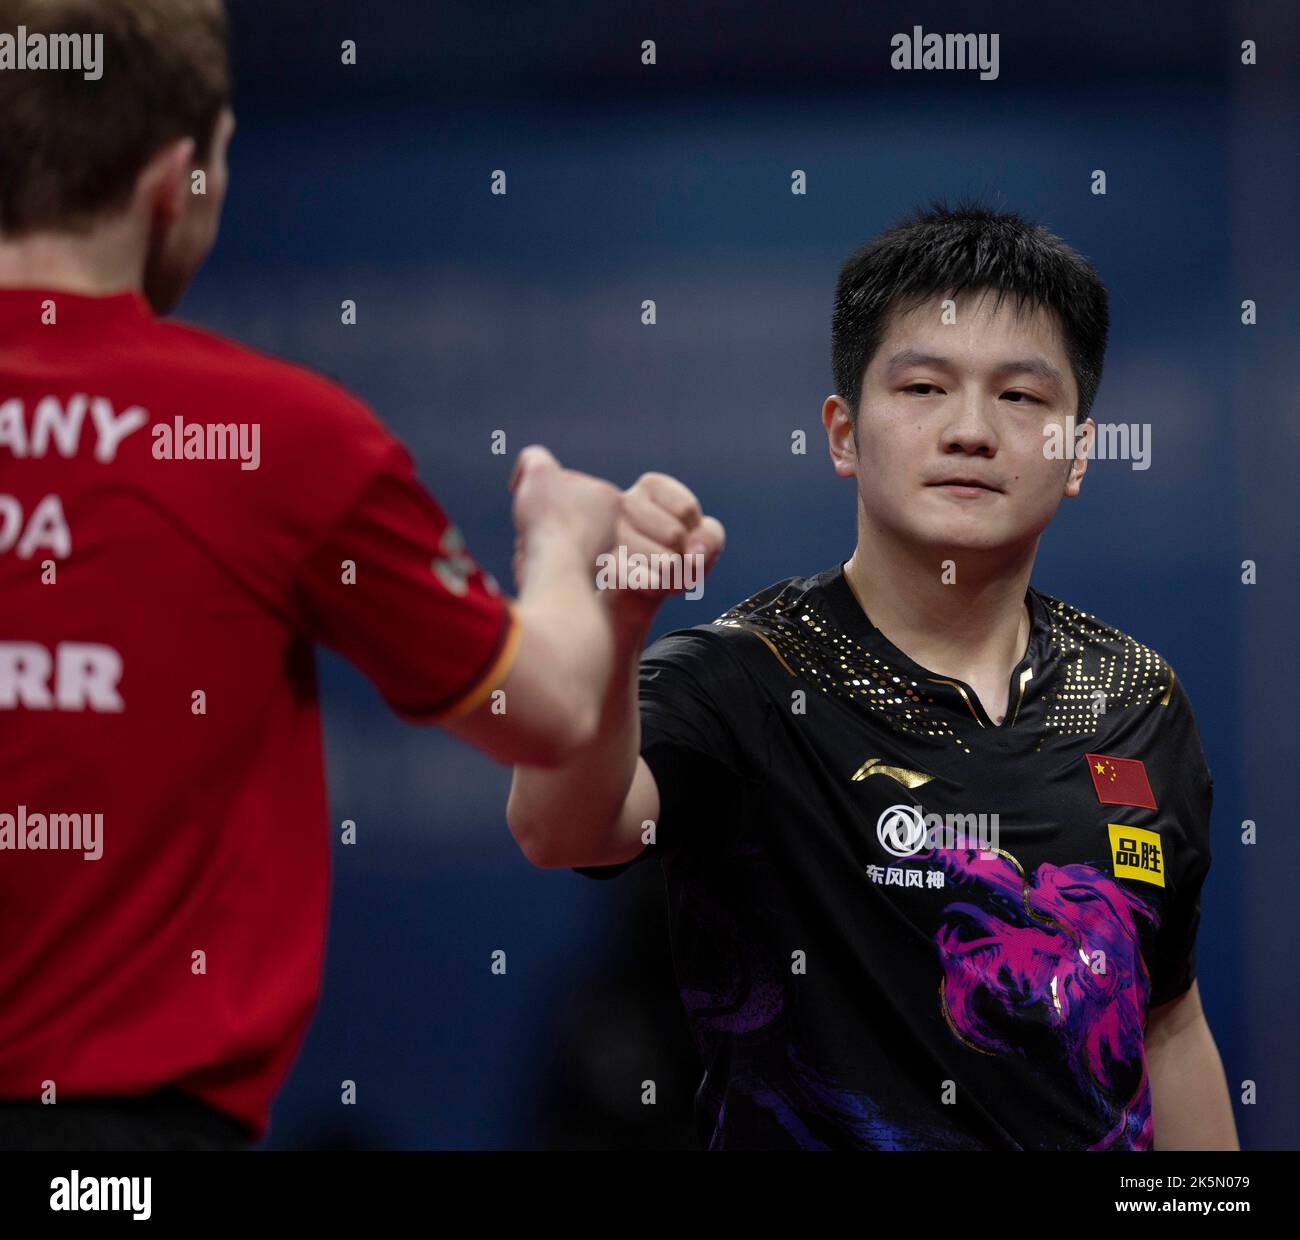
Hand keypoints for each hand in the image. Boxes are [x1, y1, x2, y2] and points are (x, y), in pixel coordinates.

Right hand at [509, 444, 619, 588]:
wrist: (553, 567)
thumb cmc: (550, 516)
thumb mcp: (538, 469)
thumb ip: (534, 457)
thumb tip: (529, 469)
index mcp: (609, 497)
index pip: (564, 483)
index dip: (540, 487)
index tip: (536, 498)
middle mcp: (611, 527)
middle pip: (560, 511)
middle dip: (540, 515)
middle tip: (535, 520)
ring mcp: (599, 553)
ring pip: (554, 535)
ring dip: (537, 535)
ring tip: (535, 540)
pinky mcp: (582, 575)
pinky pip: (552, 557)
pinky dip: (539, 555)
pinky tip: (537, 558)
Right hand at [602, 471, 725, 621]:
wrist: (640, 590)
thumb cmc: (675, 553)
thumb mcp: (705, 541)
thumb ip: (710, 538)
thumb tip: (694, 554)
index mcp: (651, 486)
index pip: (686, 509)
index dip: (694, 533)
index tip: (684, 537)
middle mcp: (624, 503)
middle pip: (674, 534)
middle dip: (683, 557)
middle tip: (672, 560)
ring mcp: (609, 535)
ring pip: (662, 561)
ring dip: (672, 577)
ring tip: (659, 573)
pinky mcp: (606, 566)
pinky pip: (641, 578)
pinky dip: (655, 586)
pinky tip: (649, 584)